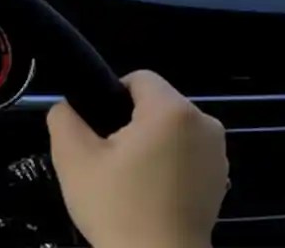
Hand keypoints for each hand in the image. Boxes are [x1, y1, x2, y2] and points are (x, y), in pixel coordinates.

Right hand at [48, 70, 227, 247]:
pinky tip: (152, 194)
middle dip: (131, 124)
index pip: (139, 78)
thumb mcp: (73, 159)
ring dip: (152, 145)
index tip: (98, 131)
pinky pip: (187, 154)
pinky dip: (169, 165)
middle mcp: (204, 123)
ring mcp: (218, 153)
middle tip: (109, 160)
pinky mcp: (221, 178)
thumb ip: (63, 117)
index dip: (112, 96)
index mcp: (172, 110)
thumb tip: (68, 106)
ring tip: (130, 180)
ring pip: (172, 130)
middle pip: (158, 104)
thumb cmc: (118, 207)